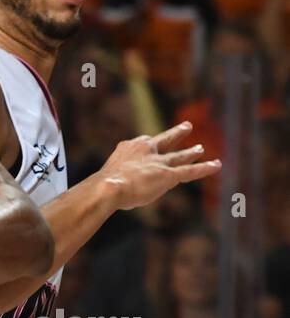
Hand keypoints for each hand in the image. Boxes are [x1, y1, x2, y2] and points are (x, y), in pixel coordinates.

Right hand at [99, 122, 220, 210]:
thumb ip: (116, 179)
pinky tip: (217, 165)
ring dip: (191, 152)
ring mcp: (159, 162)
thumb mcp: (107, 178)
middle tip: (187, 127)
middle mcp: (146, 151)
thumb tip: (114, 190)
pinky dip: (204, 168)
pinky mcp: (169, 175)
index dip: (146, 146)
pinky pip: (190, 171)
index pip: (142, 145)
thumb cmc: (101, 187)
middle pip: (164, 141)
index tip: (148, 144)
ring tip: (201, 148)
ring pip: (179, 156)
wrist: (108, 187)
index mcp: (129, 149)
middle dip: (176, 134)